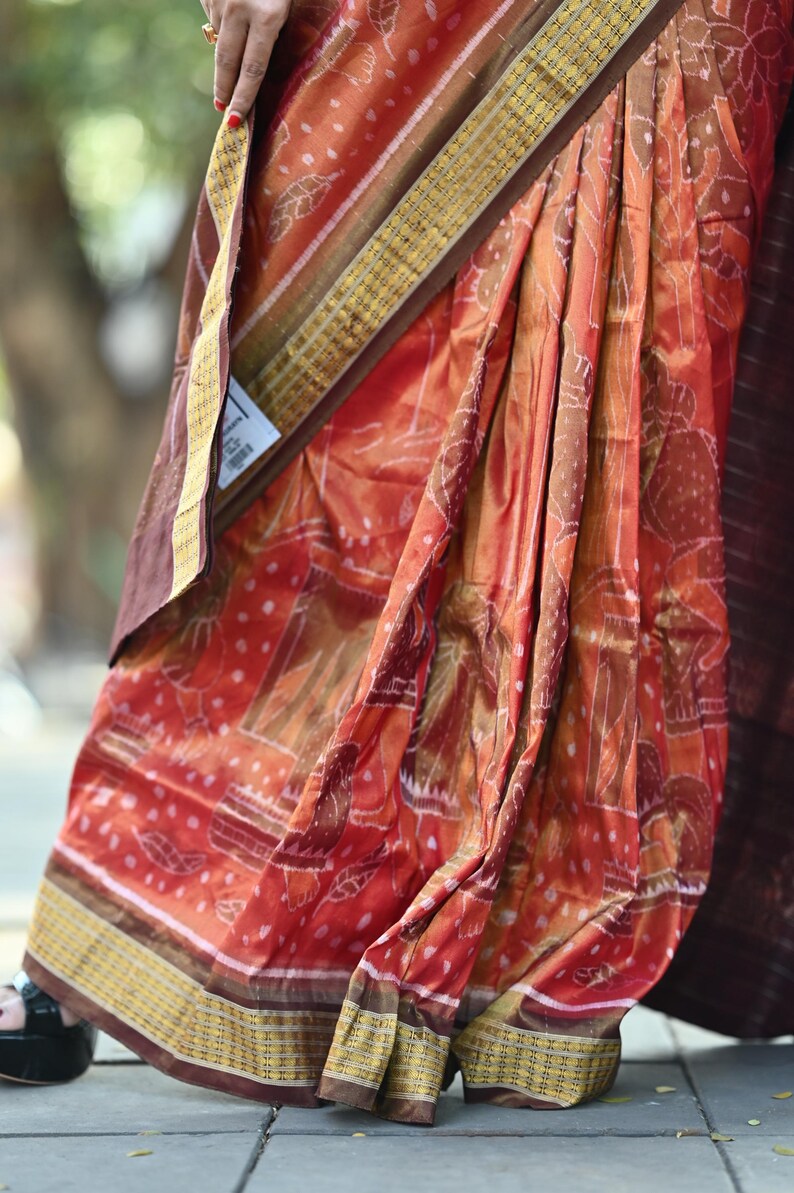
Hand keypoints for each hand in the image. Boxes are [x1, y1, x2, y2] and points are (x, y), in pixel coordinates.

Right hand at [201, 0, 291, 125]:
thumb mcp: (285, 4)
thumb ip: (277, 30)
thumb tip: (259, 68)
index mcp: (267, 16)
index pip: (253, 70)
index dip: (243, 99)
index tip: (235, 120)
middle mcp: (239, 10)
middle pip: (228, 63)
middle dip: (224, 89)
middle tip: (222, 108)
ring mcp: (220, 1)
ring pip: (219, 40)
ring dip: (226, 54)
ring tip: (233, 61)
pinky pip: (213, 18)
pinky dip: (222, 25)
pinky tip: (233, 16)